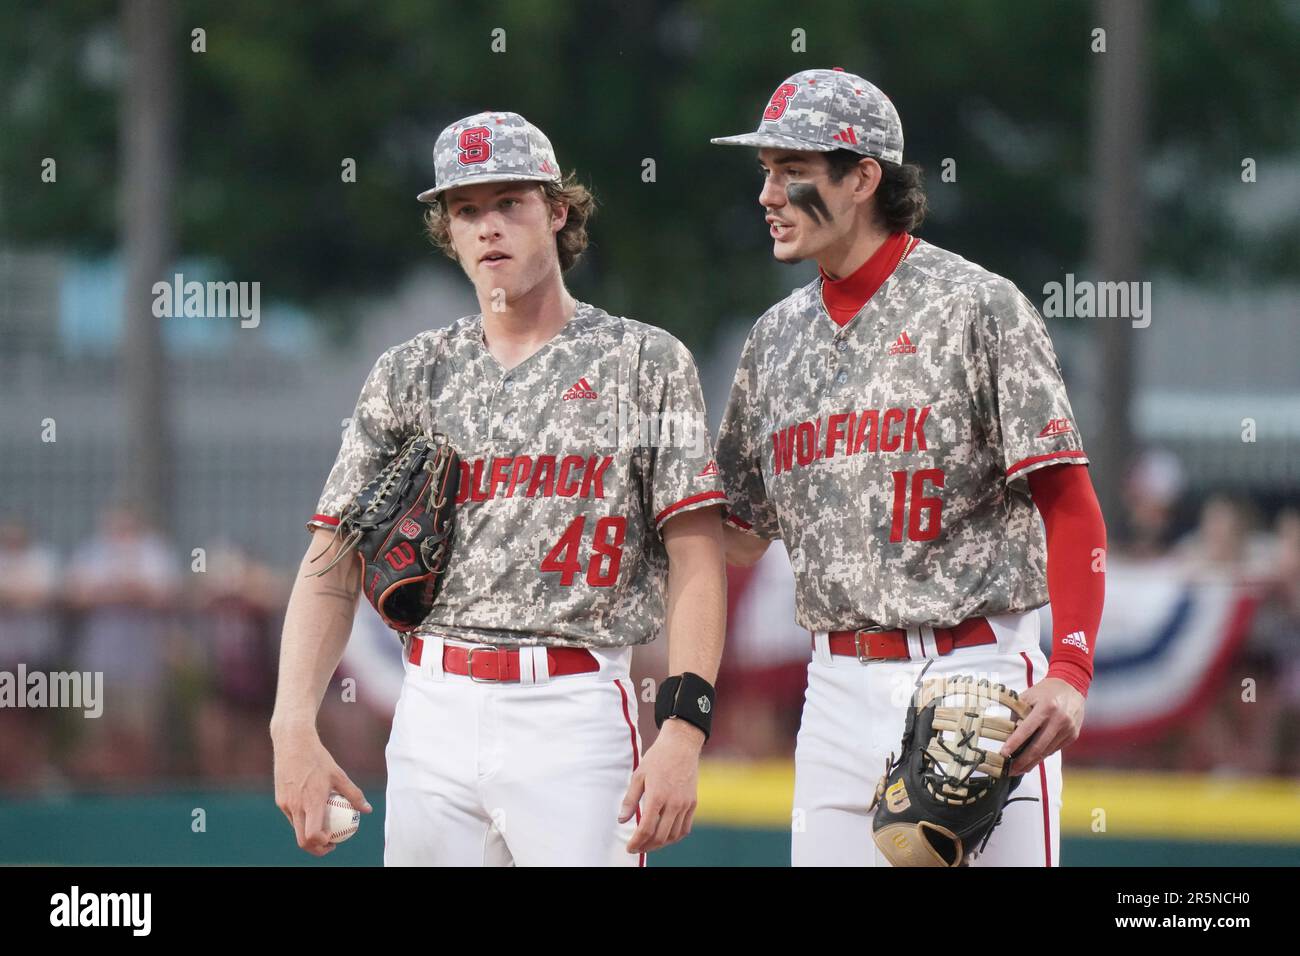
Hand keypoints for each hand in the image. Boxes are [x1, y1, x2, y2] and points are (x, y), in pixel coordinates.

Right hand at [272, 723, 371, 856]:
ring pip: (296, 828)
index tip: (334, 841)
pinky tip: (314, 811)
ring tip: (324, 828)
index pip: (313, 835)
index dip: (323, 844)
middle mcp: (295, 806)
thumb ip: (354, 794)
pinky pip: (292, 816)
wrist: (292, 743)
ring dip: (309, 833)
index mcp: (311, 803)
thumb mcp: (339, 775)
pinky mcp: (280, 800)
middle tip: (330, 844)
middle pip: (302, 840)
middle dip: (316, 848)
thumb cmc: (319, 758)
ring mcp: (285, 804)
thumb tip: (367, 810)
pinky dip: (302, 820)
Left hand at [619, 719, 703, 854]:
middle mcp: (673, 803)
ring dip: (660, 844)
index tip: (629, 847)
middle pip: (660, 836)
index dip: (636, 842)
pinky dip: (675, 837)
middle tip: (637, 848)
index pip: (646, 829)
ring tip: (649, 844)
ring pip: (673, 835)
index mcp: (657, 796)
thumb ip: (630, 800)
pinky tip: (665, 836)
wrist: (681, 745)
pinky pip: (685, 828)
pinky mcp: (693, 803)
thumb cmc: (657, 758)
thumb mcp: (638, 776)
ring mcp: (685, 804)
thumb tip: (622, 820)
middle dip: (646, 846)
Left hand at [1000, 677, 1084, 775]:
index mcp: (1046, 707)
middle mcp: (1059, 720)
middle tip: (1010, 770)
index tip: (1003, 754)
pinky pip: (1054, 749)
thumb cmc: (1045, 691)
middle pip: (1038, 747)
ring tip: (1019, 769)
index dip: (1014, 744)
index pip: (1027, 730)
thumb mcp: (1028, 696)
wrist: (1072, 686)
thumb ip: (1017, 713)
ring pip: (1047, 751)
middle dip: (1022, 761)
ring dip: (1032, 762)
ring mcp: (1068, 729)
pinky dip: (1042, 755)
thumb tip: (1007, 733)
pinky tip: (1032, 760)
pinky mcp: (1073, 735)